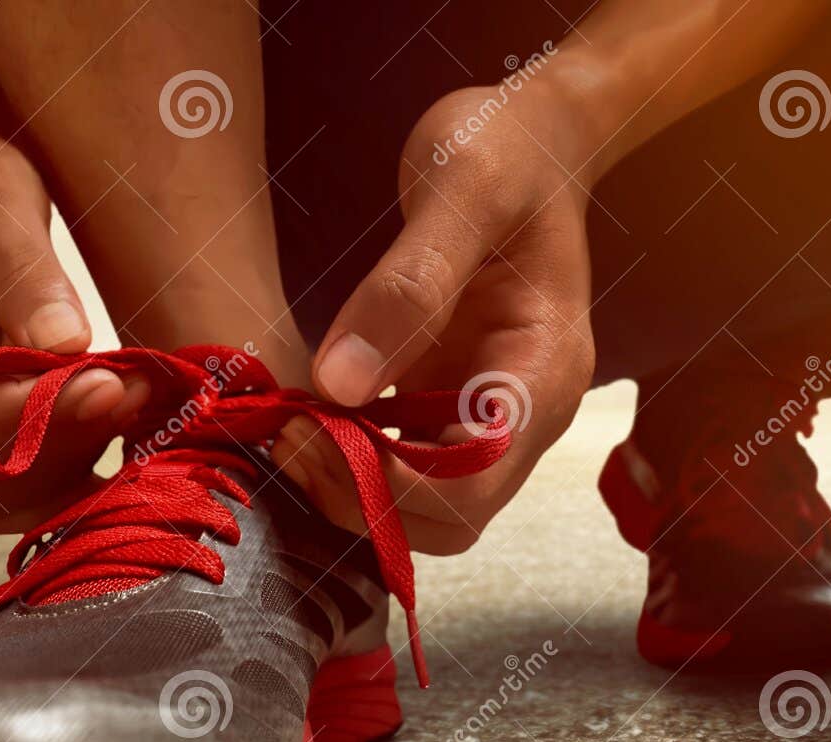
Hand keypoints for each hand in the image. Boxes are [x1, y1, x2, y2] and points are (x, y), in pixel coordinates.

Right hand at [0, 114, 146, 532]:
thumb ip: (26, 269)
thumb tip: (65, 346)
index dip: (36, 417)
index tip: (116, 386)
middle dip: (64, 448)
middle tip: (140, 393)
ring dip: (70, 467)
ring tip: (133, 397)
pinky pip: (1, 480)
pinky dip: (62, 465)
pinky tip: (108, 415)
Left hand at [272, 82, 596, 553]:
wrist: (533, 135)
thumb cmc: (509, 147)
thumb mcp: (461, 191)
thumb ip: (407, 287)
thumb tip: (342, 385)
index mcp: (543, 374)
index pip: (471, 484)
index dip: (387, 484)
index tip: (310, 430)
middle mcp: (523, 414)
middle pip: (446, 518)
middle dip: (359, 496)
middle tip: (287, 434)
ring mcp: (485, 414)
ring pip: (420, 506)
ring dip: (348, 485)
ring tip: (289, 424)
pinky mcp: (449, 402)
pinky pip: (400, 464)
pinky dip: (349, 458)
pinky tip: (307, 414)